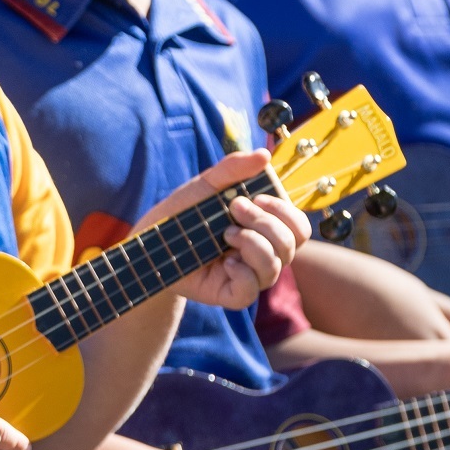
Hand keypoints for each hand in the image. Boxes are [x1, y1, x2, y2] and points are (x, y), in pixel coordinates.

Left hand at [140, 151, 310, 310]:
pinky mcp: (231, 294)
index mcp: (265, 228)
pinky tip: (226, 262)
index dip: (284, 211)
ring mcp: (249, 275)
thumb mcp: (206, 185)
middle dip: (266, 222)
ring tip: (225, 234)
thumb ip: (233, 168)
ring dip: (253, 244)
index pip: (299, 226)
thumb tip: (265, 155)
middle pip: (293, 243)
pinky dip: (242, 273)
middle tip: (235, 209)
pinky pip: (251, 290)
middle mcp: (264, 253)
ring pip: (275, 266)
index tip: (254, 198)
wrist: (151, 242)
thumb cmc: (182, 213)